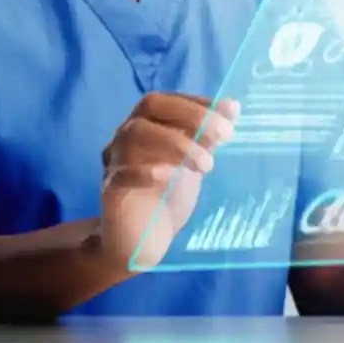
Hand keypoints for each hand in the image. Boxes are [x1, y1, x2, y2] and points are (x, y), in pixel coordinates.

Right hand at [98, 93, 237, 270]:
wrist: (140, 242)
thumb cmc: (165, 197)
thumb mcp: (192, 163)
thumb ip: (207, 137)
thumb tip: (233, 106)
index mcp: (144, 126)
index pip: (164, 100)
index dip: (195, 102)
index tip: (228, 113)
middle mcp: (125, 137)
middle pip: (148, 106)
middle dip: (190, 115)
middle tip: (224, 134)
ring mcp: (115, 162)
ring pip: (135, 134)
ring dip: (176, 142)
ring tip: (206, 164)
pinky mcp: (110, 191)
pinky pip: (123, 173)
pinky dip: (147, 171)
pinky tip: (170, 177)